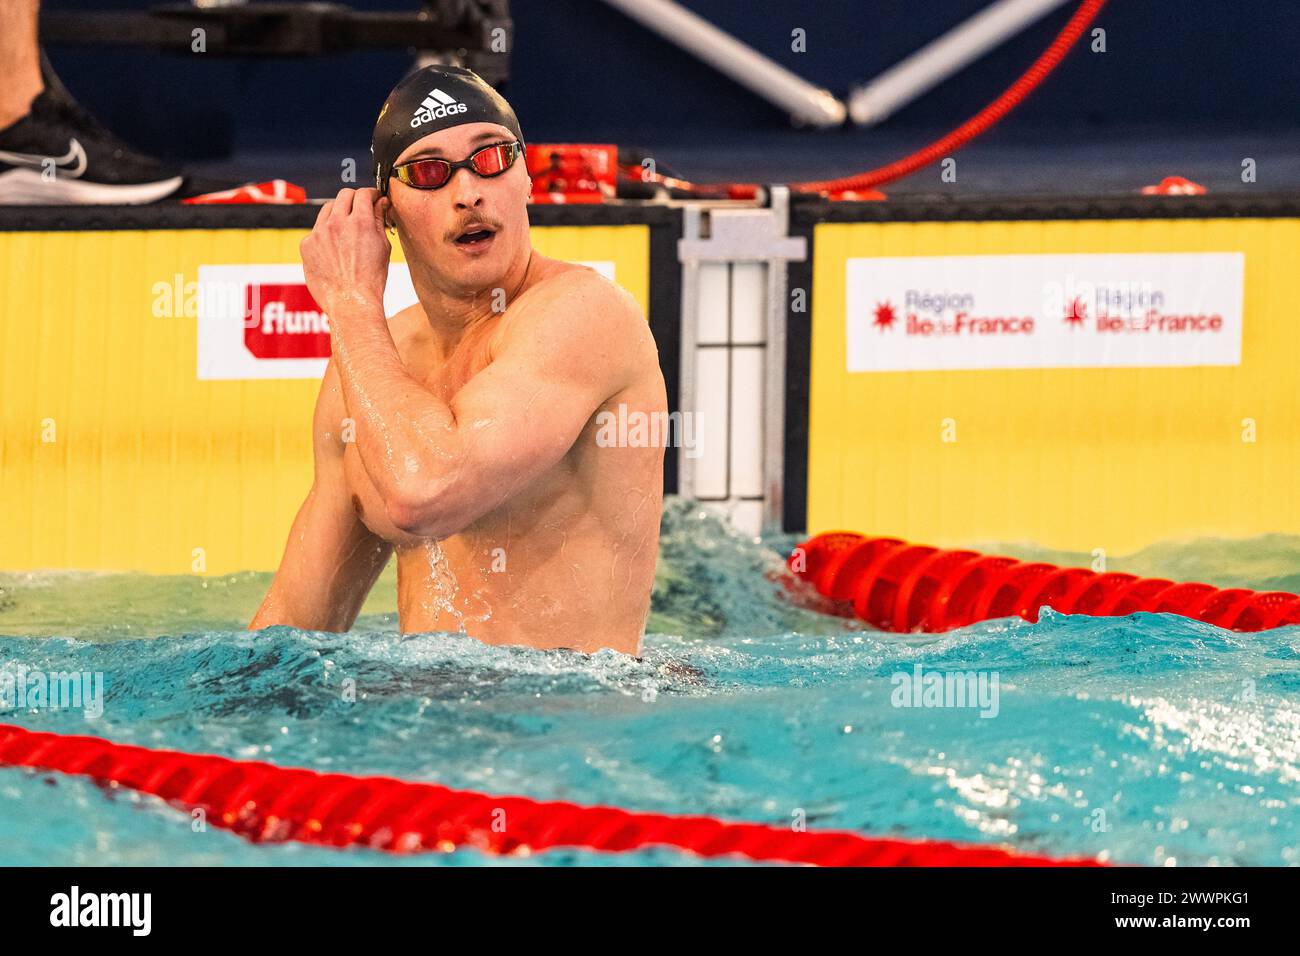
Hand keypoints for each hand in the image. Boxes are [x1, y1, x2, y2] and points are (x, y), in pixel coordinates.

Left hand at [300, 187, 391, 315]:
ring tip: (347, 230)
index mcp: (360, 222)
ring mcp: (318, 233)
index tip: (373, 199)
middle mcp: (337, 223)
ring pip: (328, 210)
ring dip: (338, 214)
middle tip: (360, 209)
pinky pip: (316, 231)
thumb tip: (381, 203)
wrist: (351, 303)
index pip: (363, 193)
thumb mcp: (383, 248)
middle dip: (354, 199)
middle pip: (344, 195)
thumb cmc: (371, 280)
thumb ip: (379, 221)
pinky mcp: (306, 245)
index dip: (371, 194)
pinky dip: (326, 235)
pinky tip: (334, 250)